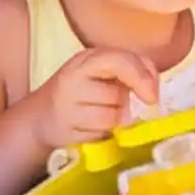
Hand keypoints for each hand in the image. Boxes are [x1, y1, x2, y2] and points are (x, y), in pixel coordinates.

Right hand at [28, 48, 158, 147]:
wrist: (42, 116)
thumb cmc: (84, 90)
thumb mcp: (105, 71)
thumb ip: (133, 70)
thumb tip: (152, 92)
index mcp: (88, 59)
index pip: (119, 61)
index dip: (141, 78)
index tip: (152, 97)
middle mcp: (73, 78)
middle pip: (117, 95)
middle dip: (123, 102)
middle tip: (111, 102)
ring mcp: (66, 105)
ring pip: (112, 118)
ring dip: (114, 120)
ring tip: (99, 114)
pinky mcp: (65, 131)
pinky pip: (100, 136)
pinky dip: (103, 134)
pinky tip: (90, 127)